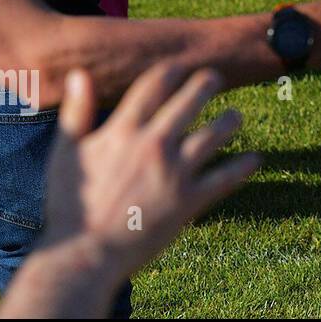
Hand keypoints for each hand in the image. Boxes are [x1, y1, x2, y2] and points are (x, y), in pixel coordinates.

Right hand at [37, 66, 258, 301]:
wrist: (82, 254)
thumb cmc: (70, 204)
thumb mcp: (65, 153)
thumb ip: (76, 112)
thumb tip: (81, 75)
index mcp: (123, 131)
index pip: (155, 84)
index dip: (172, 70)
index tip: (181, 67)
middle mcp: (153, 144)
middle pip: (191, 101)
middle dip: (207, 83)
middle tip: (215, 79)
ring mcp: (174, 172)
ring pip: (215, 134)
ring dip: (230, 120)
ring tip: (236, 116)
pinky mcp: (189, 200)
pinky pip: (225, 178)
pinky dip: (243, 167)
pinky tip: (255, 159)